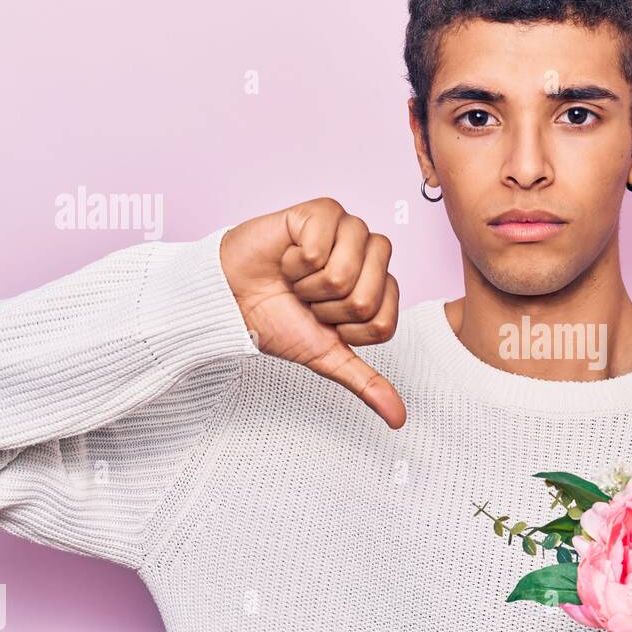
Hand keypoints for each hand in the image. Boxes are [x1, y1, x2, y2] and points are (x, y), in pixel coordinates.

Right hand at [220, 197, 405, 428]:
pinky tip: (287, 257)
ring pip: (346, 273)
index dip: (347, 331)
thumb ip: (366, 382)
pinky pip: (321, 245)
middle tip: (307, 298)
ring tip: (297, 278)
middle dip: (327, 309)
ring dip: (310, 286)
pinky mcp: (323, 212)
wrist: (232, 299)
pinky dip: (295, 261)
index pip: (384, 322)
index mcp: (381, 289)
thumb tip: (399, 419)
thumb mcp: (326, 358)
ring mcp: (350, 230)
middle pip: (368, 298)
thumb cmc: (278, 321)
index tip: (324, 321)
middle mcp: (372, 257)